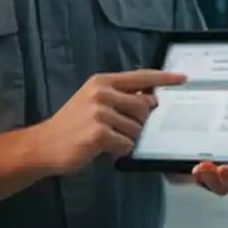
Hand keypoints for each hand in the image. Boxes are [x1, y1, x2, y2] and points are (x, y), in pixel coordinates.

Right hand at [28, 70, 186, 175]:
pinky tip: (103, 148)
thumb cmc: (72, 125)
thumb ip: (119, 97)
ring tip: (106, 139)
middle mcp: (101, 92)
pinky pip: (126, 144)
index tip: (182, 78)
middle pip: (143, 107)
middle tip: (121, 129)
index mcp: (102, 81)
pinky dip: (119, 150)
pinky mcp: (98, 133)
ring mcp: (100, 112)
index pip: (140, 77)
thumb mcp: (93, 101)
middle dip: (139, 123)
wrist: (44, 144)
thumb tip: (149, 101)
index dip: (163, 79)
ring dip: (126, 139)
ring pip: (136, 129)